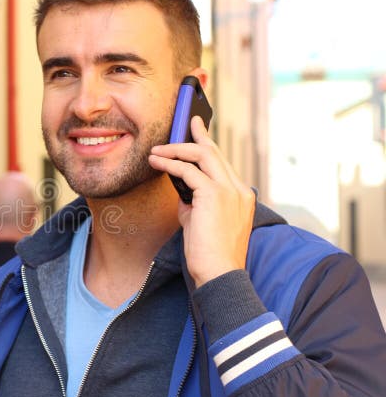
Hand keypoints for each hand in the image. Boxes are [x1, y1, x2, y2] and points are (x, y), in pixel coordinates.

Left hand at [148, 116, 254, 286]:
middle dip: (196, 135)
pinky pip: (189, 171)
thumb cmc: (208, 254)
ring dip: (176, 149)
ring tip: (156, 151)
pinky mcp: (215, 195)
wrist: (219, 273)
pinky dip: (170, 163)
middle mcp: (239, 190)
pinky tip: (156, 162)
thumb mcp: (200, 221)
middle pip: (214, 153)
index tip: (198, 128)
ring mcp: (230, 191)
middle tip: (183, 122)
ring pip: (203, 155)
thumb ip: (193, 201)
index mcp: (240, 196)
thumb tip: (178, 187)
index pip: (222, 162)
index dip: (208, 144)